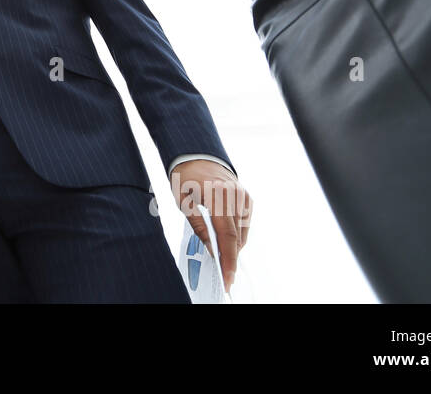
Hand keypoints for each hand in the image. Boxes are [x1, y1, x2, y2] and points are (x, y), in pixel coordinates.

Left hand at [169, 159, 251, 289]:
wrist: (196, 155)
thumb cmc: (186, 178)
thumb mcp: (184, 203)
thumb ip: (199, 227)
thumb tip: (212, 249)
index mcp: (216, 195)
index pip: (226, 235)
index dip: (228, 258)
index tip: (228, 276)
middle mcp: (234, 195)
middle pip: (237, 236)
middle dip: (232, 258)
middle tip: (226, 275)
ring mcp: (242, 195)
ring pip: (243, 231)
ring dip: (234, 246)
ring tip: (224, 259)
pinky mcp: (246, 197)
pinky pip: (244, 222)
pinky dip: (238, 234)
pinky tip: (227, 240)